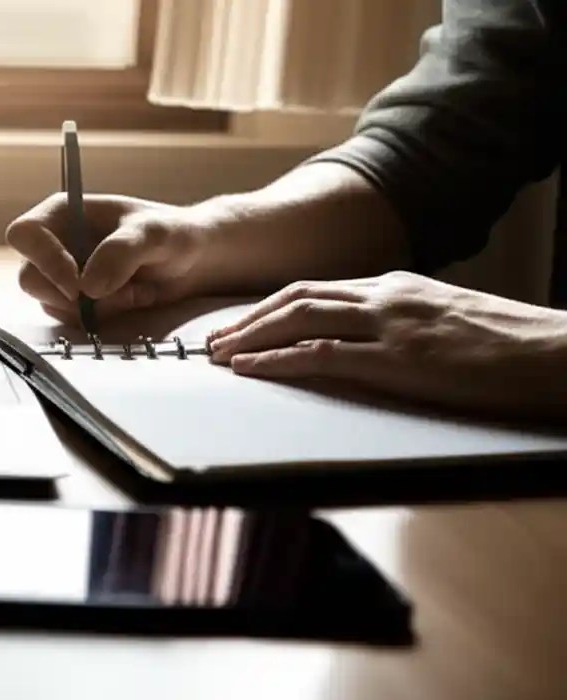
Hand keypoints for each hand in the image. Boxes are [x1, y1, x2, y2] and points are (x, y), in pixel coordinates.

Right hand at [6, 194, 213, 325]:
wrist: (191, 260)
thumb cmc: (172, 234)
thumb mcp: (154, 235)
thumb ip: (122, 252)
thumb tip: (87, 287)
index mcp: (63, 212)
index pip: (25, 235)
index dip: (44, 261)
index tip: (78, 285)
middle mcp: (56, 243)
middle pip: (30, 278)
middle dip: (74, 296)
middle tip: (120, 294)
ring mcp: (63, 274)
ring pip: (52, 304)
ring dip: (96, 308)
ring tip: (136, 292)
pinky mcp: (75, 300)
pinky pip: (70, 319)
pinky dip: (103, 317)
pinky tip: (132, 300)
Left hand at [207, 271, 566, 419]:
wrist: (554, 354)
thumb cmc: (506, 346)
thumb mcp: (444, 321)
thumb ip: (401, 322)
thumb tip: (366, 340)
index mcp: (396, 286)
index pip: (316, 289)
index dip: (270, 307)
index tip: (240, 324)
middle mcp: (385, 296)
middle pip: (296, 298)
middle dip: (248, 319)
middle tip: (212, 340)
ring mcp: (390, 324)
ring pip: (299, 320)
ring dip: (250, 337)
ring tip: (217, 356)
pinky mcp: (397, 358)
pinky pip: (321, 355)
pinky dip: (277, 361)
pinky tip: (249, 369)